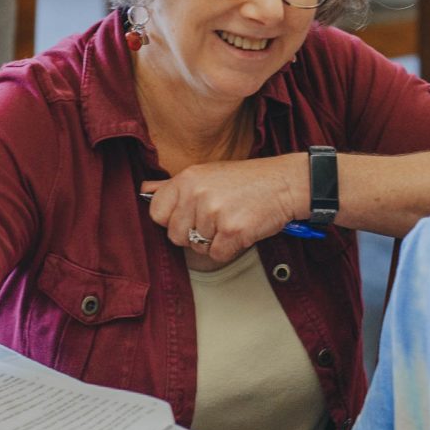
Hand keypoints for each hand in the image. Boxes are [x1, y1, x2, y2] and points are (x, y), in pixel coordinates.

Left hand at [143, 154, 308, 266]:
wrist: (285, 183)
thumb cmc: (246, 181)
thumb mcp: (206, 174)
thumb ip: (173, 185)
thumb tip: (144, 191)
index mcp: (187, 178)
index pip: (156, 212)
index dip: (171, 220)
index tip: (188, 215)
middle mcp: (197, 194)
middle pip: (175, 235)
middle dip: (194, 234)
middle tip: (215, 218)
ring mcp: (215, 213)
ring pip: (197, 247)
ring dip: (214, 241)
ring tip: (230, 220)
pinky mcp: (232, 231)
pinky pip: (217, 255)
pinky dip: (230, 249)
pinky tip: (240, 230)